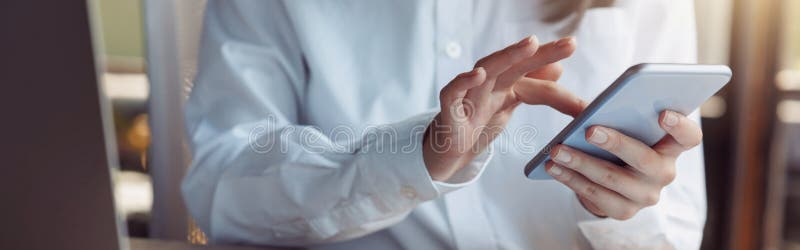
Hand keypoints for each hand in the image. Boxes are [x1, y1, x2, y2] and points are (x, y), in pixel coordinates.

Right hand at [423, 36, 586, 180]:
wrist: (448, 147)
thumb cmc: (477, 120)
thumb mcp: (509, 105)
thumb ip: (532, 89)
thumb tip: (558, 68)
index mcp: (507, 86)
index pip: (538, 85)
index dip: (563, 92)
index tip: (590, 100)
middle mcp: (489, 84)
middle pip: (517, 66)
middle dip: (543, 54)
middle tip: (571, 44)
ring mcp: (469, 94)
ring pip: (488, 69)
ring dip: (508, 56)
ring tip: (531, 45)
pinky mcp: (449, 109)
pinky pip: (453, 92)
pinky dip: (463, 82)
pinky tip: (478, 75)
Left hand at [545, 110, 702, 219]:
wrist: (611, 182)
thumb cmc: (620, 142)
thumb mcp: (625, 128)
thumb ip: (620, 116)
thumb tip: (593, 108)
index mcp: (671, 147)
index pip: (689, 137)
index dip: (680, 126)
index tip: (662, 113)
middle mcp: (664, 173)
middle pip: (645, 160)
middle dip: (616, 144)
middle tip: (590, 131)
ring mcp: (646, 196)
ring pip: (613, 179)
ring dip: (581, 163)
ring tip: (557, 150)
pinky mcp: (624, 211)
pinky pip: (595, 195)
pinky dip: (570, 179)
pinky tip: (552, 167)